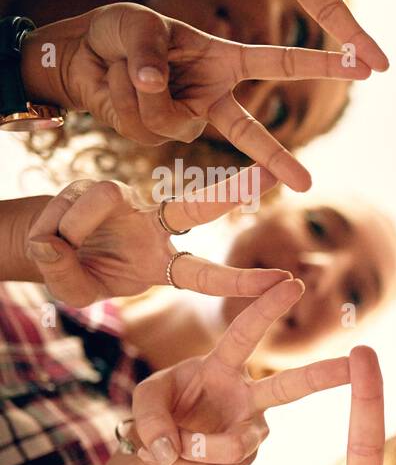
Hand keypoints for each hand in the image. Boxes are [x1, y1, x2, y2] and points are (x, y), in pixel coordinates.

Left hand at [24, 3, 367, 190]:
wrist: (80, 57)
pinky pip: (142, 124)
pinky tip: (115, 82)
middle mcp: (212, 96)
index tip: (363, 67)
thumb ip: (151, 52)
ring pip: (172, 120)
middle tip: (306, 186)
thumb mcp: (137, 26)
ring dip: (138, 87)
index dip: (322, 65)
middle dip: (276, 160)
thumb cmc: (121, 33)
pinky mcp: (156, 136)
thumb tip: (155, 86)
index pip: (279, 65)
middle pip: (250, 134)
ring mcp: (186, 120)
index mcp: (224, 62)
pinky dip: (120, 96)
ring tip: (125, 65)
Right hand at [27, 168, 289, 306]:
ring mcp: (129, 202)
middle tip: (276, 174)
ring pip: (105, 198)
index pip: (207, 275)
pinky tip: (48, 231)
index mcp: (162, 265)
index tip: (284, 280)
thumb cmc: (74, 272)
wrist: (43, 244)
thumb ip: (67, 275)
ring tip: (56, 247)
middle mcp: (155, 227)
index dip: (242, 280)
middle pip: (200, 206)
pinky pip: (75, 199)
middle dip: (237, 189)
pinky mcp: (99, 184)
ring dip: (71, 228)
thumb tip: (56, 242)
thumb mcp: (73, 289)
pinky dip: (54, 223)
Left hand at [132, 278, 348, 464]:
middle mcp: (248, 394)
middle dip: (325, 375)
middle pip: (291, 386)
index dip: (268, 308)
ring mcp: (253, 428)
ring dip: (196, 451)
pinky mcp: (247, 459)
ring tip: (169, 452)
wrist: (164, 448)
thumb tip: (173, 450)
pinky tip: (179, 462)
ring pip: (237, 444)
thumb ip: (151, 419)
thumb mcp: (143, 402)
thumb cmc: (159, 410)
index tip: (295, 283)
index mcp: (222, 365)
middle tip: (357, 363)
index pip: (246, 333)